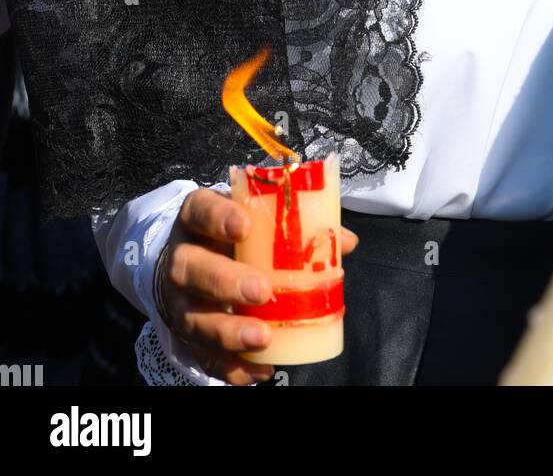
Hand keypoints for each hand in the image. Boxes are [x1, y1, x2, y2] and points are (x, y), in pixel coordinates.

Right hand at [155, 186, 357, 384]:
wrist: (191, 264)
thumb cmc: (231, 238)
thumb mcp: (255, 221)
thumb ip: (295, 227)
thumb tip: (344, 241)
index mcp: (197, 220)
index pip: (200, 209)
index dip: (218, 217)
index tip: (244, 226)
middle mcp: (183, 259)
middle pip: (192, 269)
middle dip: (226, 281)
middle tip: (262, 291)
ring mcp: (180, 300)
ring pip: (194, 319)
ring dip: (229, 332)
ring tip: (263, 338)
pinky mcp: (187, 335)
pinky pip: (203, 355)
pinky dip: (230, 366)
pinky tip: (258, 370)